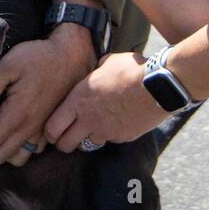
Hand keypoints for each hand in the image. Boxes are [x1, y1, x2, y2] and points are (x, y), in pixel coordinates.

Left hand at [0, 26, 96, 166]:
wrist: (70, 56)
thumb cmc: (38, 58)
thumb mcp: (8, 63)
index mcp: (17, 114)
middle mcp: (30, 128)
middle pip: (0, 157)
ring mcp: (42, 131)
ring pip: (17, 159)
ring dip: (4, 151)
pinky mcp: (51, 128)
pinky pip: (33, 151)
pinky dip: (21, 147)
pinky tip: (16, 130)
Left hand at [44, 51, 165, 151]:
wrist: (158, 86)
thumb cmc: (131, 70)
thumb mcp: (106, 63)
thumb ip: (96, 72)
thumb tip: (97, 70)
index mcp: (78, 100)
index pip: (52, 127)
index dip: (50, 132)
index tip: (52, 131)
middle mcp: (88, 119)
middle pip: (65, 145)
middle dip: (63, 143)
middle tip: (67, 138)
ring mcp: (106, 131)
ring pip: (87, 145)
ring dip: (87, 139)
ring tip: (93, 129)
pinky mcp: (122, 138)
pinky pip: (110, 140)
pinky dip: (110, 135)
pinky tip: (117, 123)